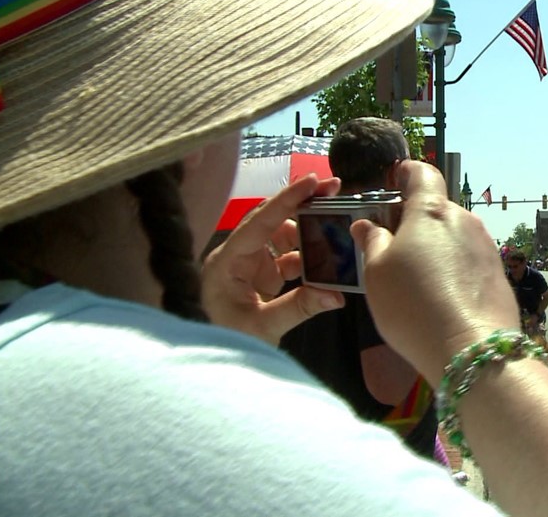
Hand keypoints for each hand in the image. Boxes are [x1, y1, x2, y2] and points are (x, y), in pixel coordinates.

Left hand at [201, 174, 343, 344]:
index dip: (286, 200)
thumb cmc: (226, 343)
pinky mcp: (260, 276)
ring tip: (335, 221)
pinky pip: (287, 257)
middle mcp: (236, 256)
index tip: (312, 180)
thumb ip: (300, 307)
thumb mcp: (263, 328)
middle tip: (332, 188)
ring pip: (281, 235)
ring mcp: (248, 264)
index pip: (258, 222)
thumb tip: (338, 295)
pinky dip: (308, 256)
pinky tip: (328, 257)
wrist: (209, 365)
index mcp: (227, 262)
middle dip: (301, 203)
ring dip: (307, 228)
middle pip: (270, 219)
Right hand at [350, 161, 520, 382]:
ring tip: (417, 282)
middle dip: (416, 223)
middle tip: (394, 250)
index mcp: (432, 211)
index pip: (422, 173)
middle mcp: (464, 220)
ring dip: (436, 249)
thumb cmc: (413, 306)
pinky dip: (454, 271)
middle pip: (437, 210)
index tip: (393, 183)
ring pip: (454, 237)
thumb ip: (372, 242)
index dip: (406, 174)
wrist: (472, 350)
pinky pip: (469, 262)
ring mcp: (486, 246)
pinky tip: (442, 299)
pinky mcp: (498, 273)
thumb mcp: (377, 274)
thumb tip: (367, 224)